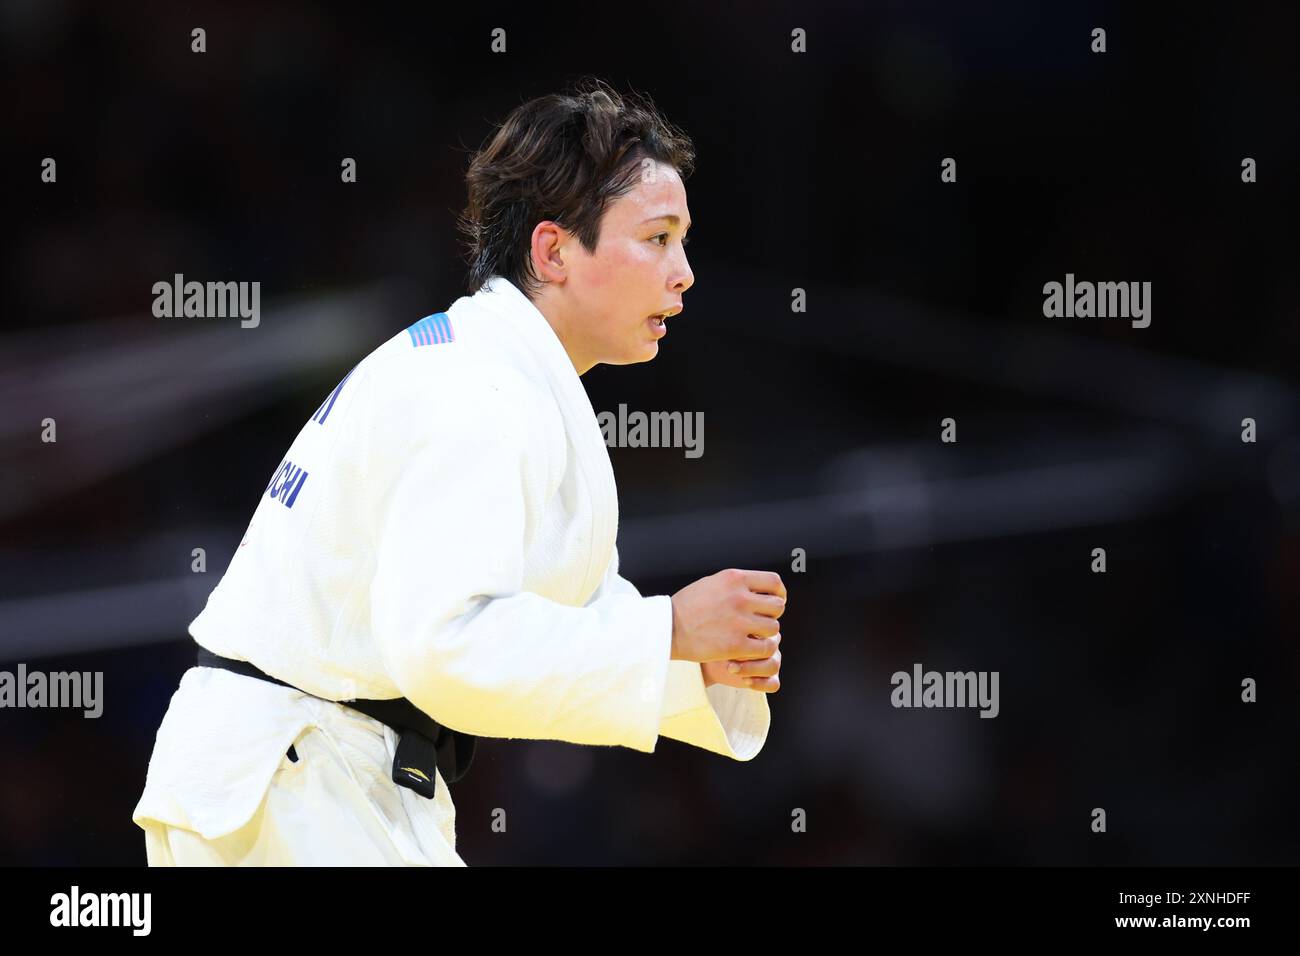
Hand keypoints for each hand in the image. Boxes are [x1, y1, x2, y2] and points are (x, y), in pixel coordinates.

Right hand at [671, 568, 785, 663]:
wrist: (668, 629)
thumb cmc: (688, 606)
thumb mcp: (712, 583)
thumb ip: (737, 584)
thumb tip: (760, 587)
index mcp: (734, 579)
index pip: (774, 582)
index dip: (779, 593)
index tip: (775, 601)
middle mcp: (739, 597)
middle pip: (777, 606)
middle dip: (772, 614)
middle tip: (761, 621)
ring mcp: (739, 621)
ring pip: (774, 628)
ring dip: (767, 634)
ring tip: (754, 636)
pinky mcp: (736, 644)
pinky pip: (765, 648)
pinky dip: (762, 650)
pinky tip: (751, 650)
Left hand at [701, 634, 781, 692]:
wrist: (711, 658)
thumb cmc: (716, 643)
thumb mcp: (723, 638)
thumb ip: (736, 638)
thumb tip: (742, 645)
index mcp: (763, 627)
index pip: (766, 633)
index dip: (750, 641)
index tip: (730, 646)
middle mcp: (772, 642)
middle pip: (771, 650)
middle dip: (749, 656)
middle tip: (729, 663)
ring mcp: (773, 659)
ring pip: (772, 666)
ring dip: (751, 670)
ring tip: (732, 670)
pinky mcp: (770, 677)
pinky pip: (773, 684)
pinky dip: (760, 684)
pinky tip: (745, 681)